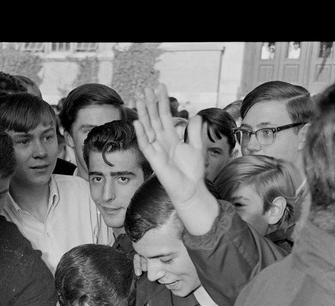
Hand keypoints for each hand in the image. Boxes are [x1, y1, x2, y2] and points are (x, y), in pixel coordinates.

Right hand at [133, 84, 205, 205]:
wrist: (190, 189)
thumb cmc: (192, 171)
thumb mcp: (197, 147)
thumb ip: (194, 132)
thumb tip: (196, 116)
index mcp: (172, 138)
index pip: (165, 116)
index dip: (162, 102)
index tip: (159, 87)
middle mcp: (162, 142)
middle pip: (153, 119)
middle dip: (149, 104)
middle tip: (145, 88)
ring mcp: (157, 150)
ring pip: (147, 129)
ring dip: (142, 114)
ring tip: (139, 99)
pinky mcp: (154, 160)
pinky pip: (145, 145)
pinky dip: (141, 134)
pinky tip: (137, 122)